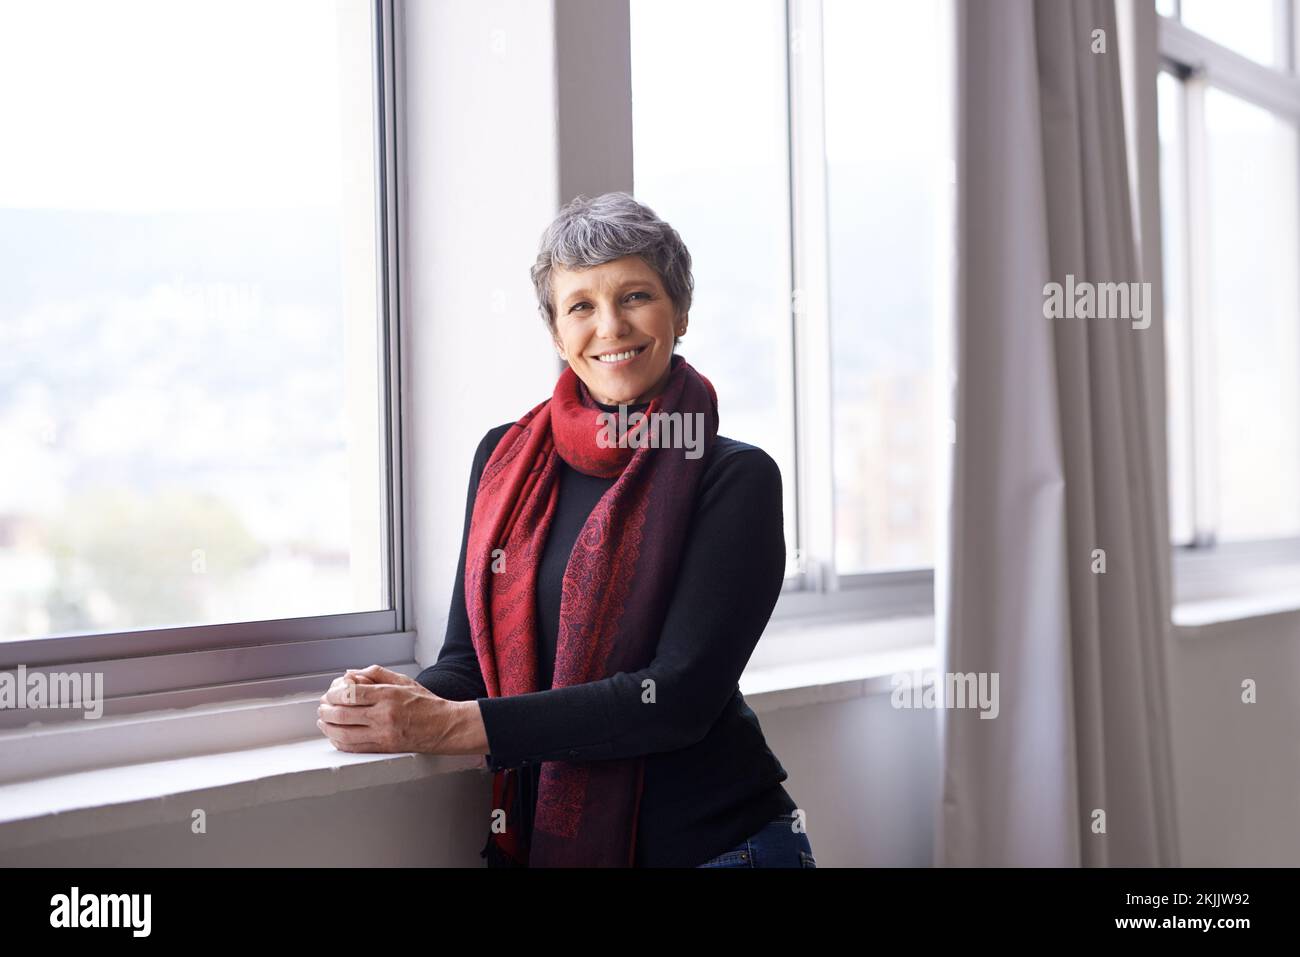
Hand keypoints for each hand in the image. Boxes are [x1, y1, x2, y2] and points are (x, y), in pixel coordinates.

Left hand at [316, 664, 486, 755]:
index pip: (351, 693)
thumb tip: (351, 674)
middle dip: (326, 710)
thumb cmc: (426, 703)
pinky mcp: (384, 748)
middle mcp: (384, 715)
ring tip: (324, 721)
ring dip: (328, 727)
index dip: (333, 693)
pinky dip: (339, 741)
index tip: (329, 693)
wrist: (445, 726)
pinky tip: (335, 735)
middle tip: (322, 707)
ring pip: (344, 733)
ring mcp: (383, 734)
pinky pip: (354, 747)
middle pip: (343, 714)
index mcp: (388, 696)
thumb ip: (377, 674)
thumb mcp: (404, 681)